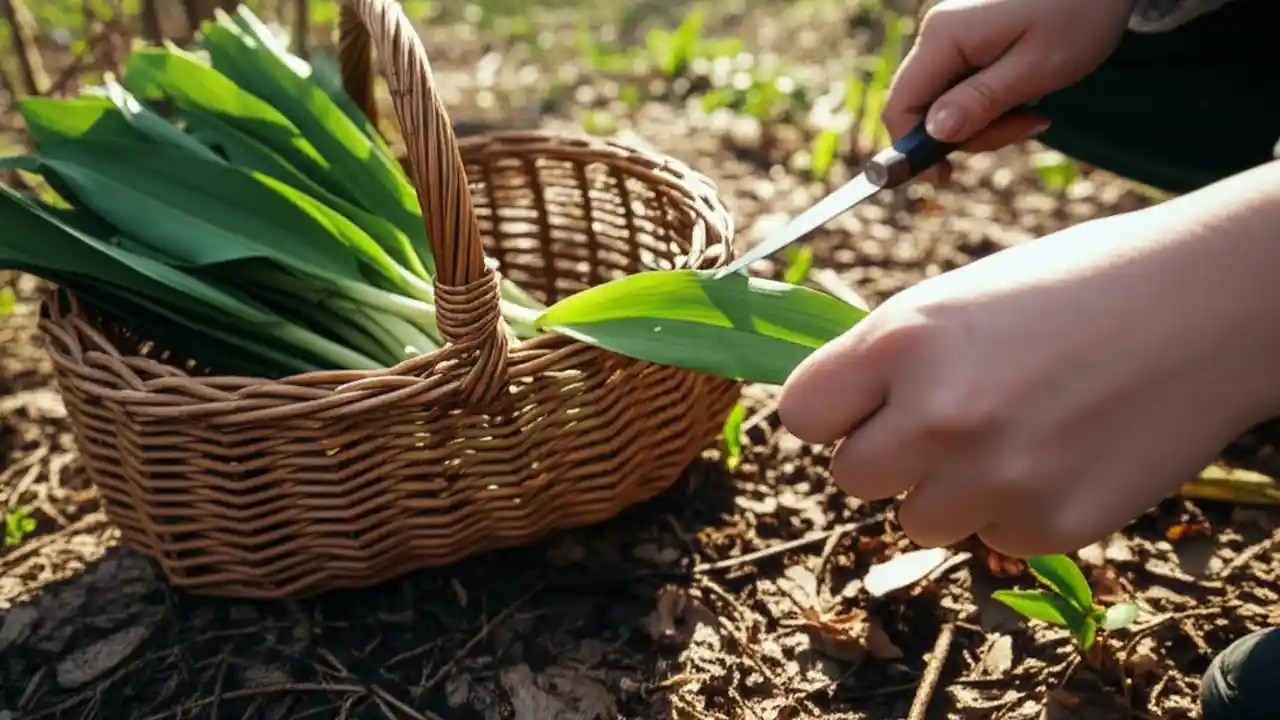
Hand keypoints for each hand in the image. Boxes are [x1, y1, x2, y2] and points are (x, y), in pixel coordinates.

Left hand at [778, 162, 1279, 555]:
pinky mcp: (1050, 526)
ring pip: (918, 521)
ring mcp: (994, 477)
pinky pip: (994, 538)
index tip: (861, 407)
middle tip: (948, 420)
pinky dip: (1019, 509)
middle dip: (890, 456)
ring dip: (952, 490)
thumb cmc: (1076, 286)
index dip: (834, 411)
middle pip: (850, 478)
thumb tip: (836, 413)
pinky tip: (1066, 454)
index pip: (801, 415)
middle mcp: (936, 415)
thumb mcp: (959, 298)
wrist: (1207, 306)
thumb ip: (889, 359)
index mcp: (901, 340)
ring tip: (1018, 431)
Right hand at [884, 0, 1132, 180]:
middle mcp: (938, 34)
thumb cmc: (1080, 13)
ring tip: (1037, 111)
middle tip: (1027, 127)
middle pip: (925, 109)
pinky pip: (966, 87)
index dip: (913, 149)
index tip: (946, 176)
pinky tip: (1029, 93)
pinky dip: (993, 102)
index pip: (900, 106)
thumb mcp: (1036, 68)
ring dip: (988, 121)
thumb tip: (934, 132)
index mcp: (944, 37)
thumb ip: (981, 101)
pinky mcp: (971, 40)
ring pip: (947, 103)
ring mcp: (954, 36)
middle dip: (970, 133)